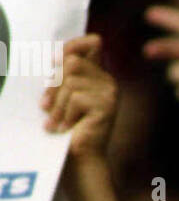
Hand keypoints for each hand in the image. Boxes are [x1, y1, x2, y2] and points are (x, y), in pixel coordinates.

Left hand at [41, 36, 116, 158]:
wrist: (82, 156)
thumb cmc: (69, 126)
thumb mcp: (64, 94)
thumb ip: (65, 75)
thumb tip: (55, 60)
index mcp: (100, 76)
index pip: (92, 43)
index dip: (73, 45)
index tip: (53, 62)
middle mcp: (109, 82)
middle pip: (73, 63)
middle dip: (54, 84)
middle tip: (46, 106)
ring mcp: (111, 94)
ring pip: (71, 82)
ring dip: (58, 103)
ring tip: (55, 120)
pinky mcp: (107, 107)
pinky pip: (76, 98)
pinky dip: (66, 113)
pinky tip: (67, 127)